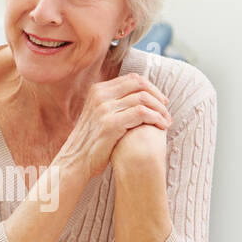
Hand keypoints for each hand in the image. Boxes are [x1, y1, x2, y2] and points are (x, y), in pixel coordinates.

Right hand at [55, 73, 171, 181]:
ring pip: (143, 98)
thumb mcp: (98, 116)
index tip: (161, 100)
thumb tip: (135, 98)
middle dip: (157, 95)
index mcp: (97, 90)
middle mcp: (100, 95)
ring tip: (166, 121)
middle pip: (139, 84)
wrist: (75, 162)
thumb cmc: (91, 143)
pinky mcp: (110, 124)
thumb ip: (113, 104)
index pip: (132, 78)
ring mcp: (104, 109)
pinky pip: (142, 114)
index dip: (151, 87)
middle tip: (166, 109)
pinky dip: (156, 118)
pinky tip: (161, 126)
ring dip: (160, 109)